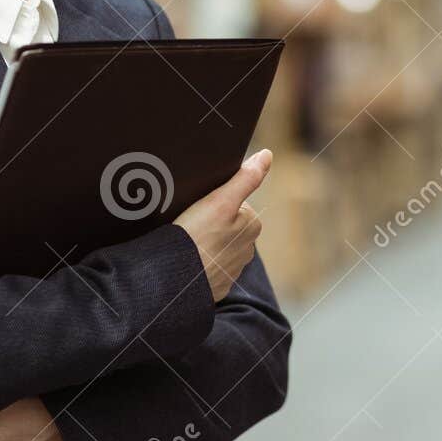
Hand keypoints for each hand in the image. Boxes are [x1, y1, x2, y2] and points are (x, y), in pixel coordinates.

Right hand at [174, 148, 269, 301]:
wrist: (174, 282)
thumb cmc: (196, 238)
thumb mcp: (220, 201)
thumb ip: (245, 178)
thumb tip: (267, 155)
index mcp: (252, 226)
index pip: (233, 203)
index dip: (213, 200)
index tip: (197, 206)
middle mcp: (247, 249)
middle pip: (225, 224)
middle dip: (210, 222)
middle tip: (188, 223)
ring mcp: (231, 270)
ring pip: (216, 246)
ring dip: (203, 243)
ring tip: (185, 241)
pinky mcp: (216, 285)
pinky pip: (206, 267)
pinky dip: (197, 262)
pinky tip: (185, 259)